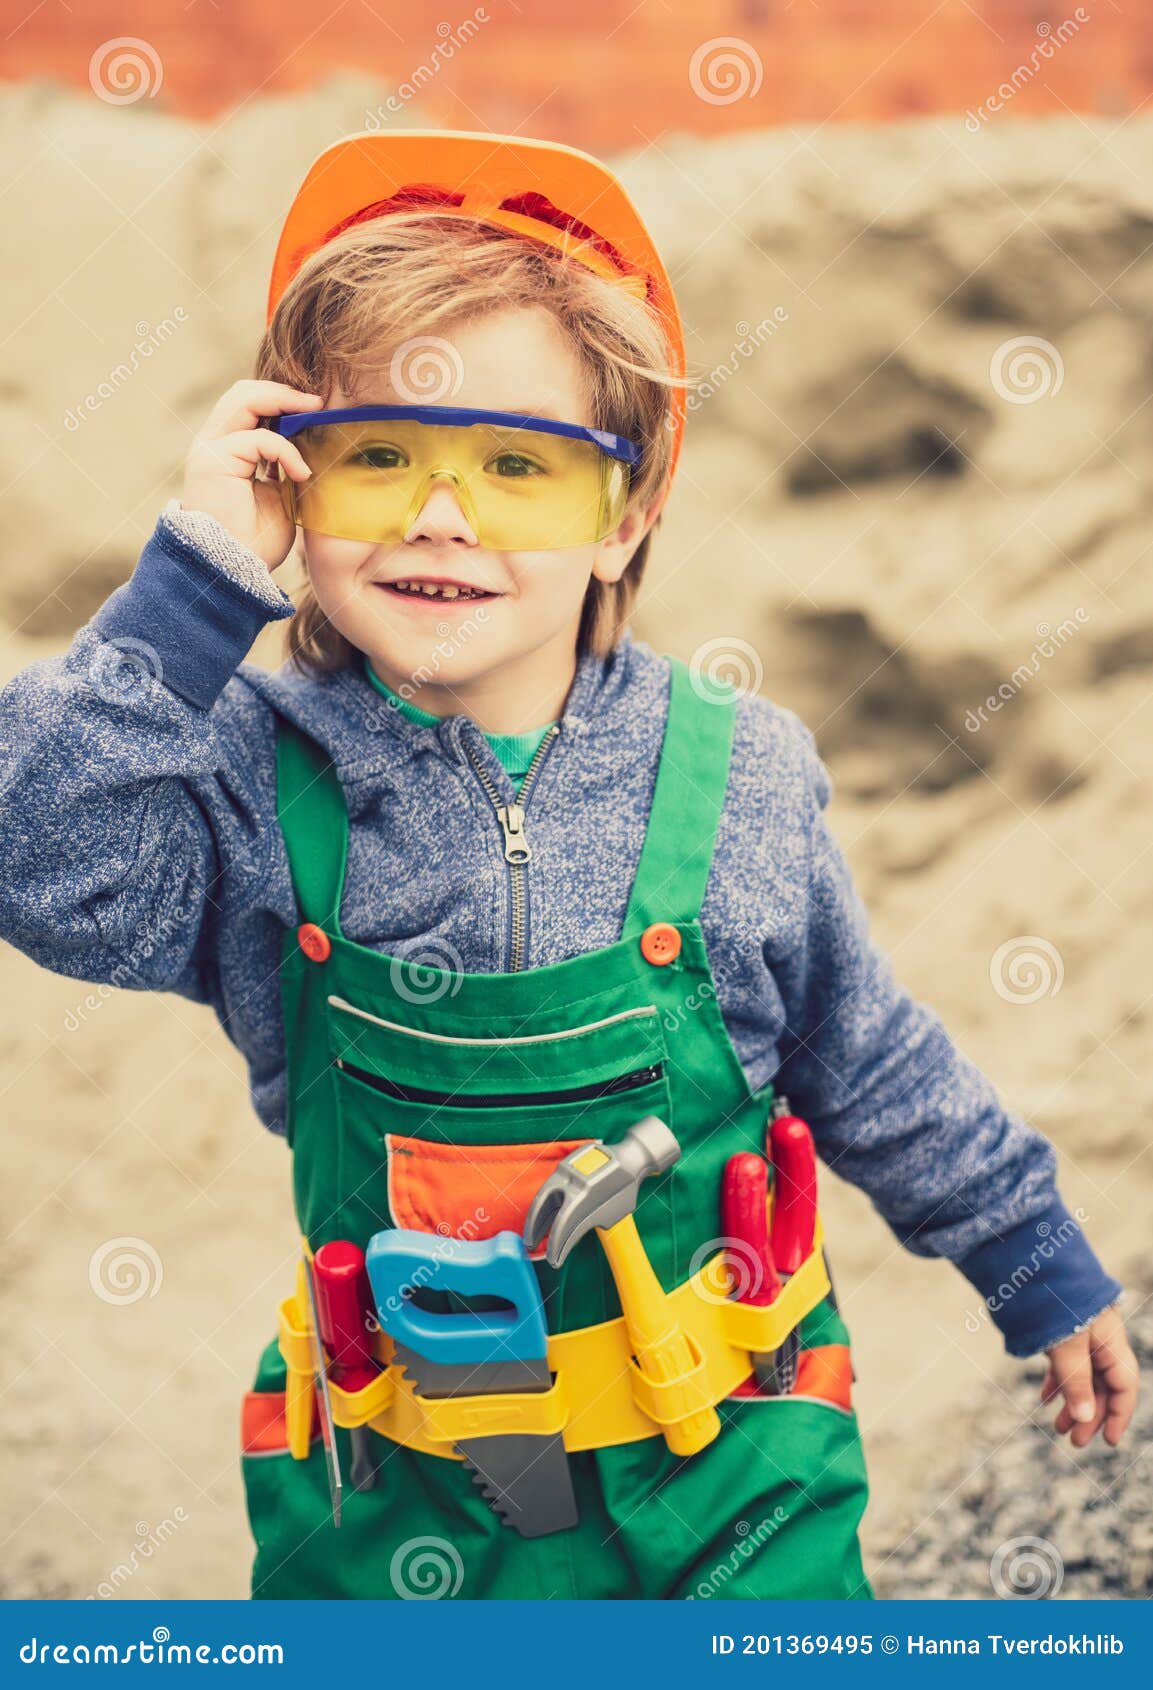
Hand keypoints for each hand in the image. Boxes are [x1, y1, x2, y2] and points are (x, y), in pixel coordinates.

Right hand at [182, 380, 323, 570]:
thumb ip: (287, 467)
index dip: (281, 399)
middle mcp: (213, 444)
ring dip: (283, 402)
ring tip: (313, 413)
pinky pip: (258, 439)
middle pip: (243, 393)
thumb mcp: (281, 497)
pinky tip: (302, 474)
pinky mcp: (213, 461)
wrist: (233, 573)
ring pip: (244, 400)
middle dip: (283, 392)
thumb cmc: (256, 544)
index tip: (317, 407)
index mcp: (227, 451)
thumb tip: (314, 445)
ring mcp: (209, 450)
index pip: (249, 405)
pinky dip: (286, 452)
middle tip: (318, 402)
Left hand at [1040, 1304, 1137, 1447]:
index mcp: (1111, 1339)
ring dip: (1073, 1401)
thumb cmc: (1052, 1297)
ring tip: (1057, 1426)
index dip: (1118, 1414)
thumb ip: (1076, 1380)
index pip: (1125, 1385)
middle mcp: (1100, 1337)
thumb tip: (1086, 1417)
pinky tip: (1046, 1398)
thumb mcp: (1065, 1343)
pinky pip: (1066, 1361)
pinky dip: (1059, 1381)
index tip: (1106, 1440)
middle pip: (1104, 1384)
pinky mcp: (1060, 1327)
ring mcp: (1080, 1332)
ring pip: (1083, 1374)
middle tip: (1073, 1441)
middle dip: (1091, 1414)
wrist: (1028, 1255)